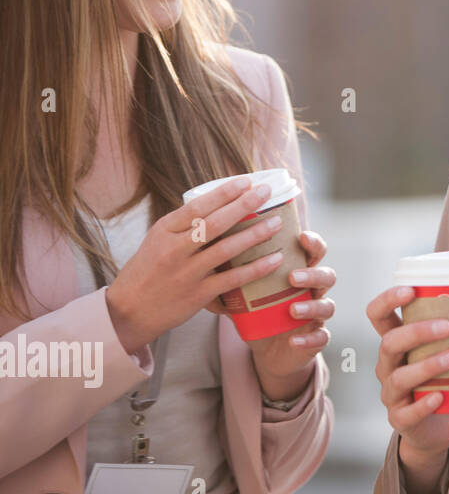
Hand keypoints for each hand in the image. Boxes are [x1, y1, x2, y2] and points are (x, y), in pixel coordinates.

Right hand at [105, 177, 287, 354]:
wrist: (127, 312)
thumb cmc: (147, 272)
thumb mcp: (157, 241)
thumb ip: (184, 226)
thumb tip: (219, 204)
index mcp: (164, 231)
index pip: (197, 206)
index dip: (224, 193)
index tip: (246, 181)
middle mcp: (175, 249)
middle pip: (215, 223)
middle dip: (244, 205)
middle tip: (266, 192)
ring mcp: (187, 273)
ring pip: (227, 249)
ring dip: (255, 234)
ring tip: (276, 222)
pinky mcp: (198, 294)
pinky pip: (233, 278)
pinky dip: (256, 268)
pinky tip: (274, 259)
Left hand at [236, 230, 335, 397]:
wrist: (268, 348)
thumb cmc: (259, 311)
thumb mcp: (247, 290)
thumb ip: (234, 273)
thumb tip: (206, 250)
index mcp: (300, 272)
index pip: (314, 252)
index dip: (313, 243)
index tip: (301, 236)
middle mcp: (313, 291)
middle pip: (327, 275)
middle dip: (313, 274)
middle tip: (292, 276)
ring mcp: (317, 315)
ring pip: (327, 306)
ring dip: (312, 306)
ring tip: (292, 310)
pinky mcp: (315, 338)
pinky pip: (321, 338)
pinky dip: (310, 339)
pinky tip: (294, 341)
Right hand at [367, 285, 448, 485]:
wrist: (432, 425)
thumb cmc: (440, 381)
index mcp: (399, 343)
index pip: (379, 316)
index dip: (388, 300)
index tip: (409, 291)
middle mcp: (389, 365)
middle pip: (389, 343)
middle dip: (417, 332)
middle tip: (448, 326)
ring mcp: (392, 392)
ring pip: (399, 377)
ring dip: (428, 365)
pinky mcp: (400, 417)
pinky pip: (407, 412)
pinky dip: (424, 404)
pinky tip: (441, 396)